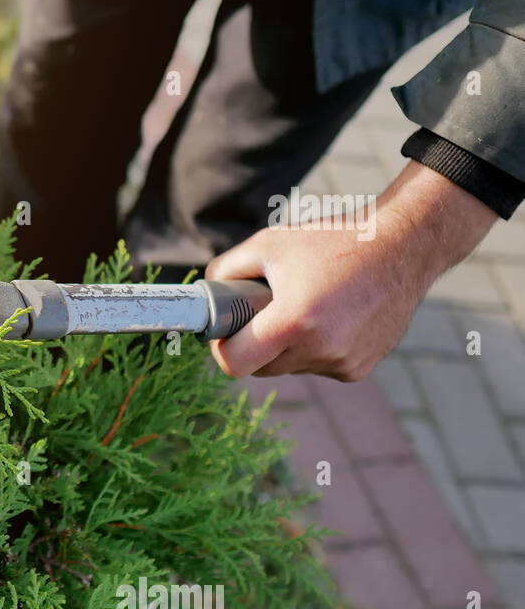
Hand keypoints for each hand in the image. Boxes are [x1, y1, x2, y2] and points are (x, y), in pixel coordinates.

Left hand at [205, 161, 497, 380]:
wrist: (404, 246)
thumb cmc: (332, 240)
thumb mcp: (269, 243)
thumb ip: (226, 271)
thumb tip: (205, 295)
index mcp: (293, 321)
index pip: (234, 364)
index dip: (221, 349)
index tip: (223, 332)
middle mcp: (320, 349)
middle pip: (260, 367)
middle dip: (254, 344)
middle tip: (262, 311)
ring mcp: (342, 363)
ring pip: (289, 367)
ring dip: (286, 347)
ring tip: (304, 306)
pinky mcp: (359, 368)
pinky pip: (317, 366)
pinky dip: (314, 349)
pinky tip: (330, 317)